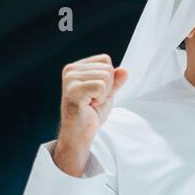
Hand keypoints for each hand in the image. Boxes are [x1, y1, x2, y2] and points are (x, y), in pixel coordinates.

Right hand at [55, 53, 127, 176]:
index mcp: (76, 68)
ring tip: (91, 102)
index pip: (105, 60)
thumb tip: (124, 70)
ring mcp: (70, 79)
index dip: (108, 79)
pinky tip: (89, 105)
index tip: (96, 93)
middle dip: (107, 87)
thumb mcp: (107, 94)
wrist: (80, 133)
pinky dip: (100, 98)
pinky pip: (101, 86)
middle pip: (107, 68)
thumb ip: (115, 81)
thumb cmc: (90, 114)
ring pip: (106, 76)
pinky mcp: (73, 89)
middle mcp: (71, 70)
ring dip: (103, 94)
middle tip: (93, 100)